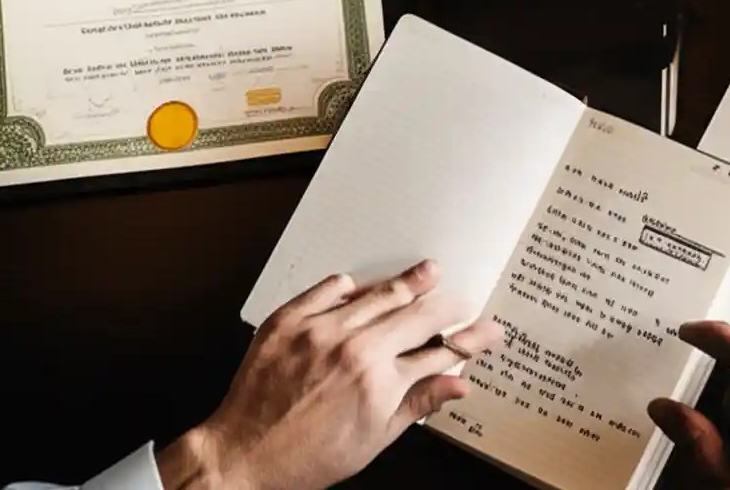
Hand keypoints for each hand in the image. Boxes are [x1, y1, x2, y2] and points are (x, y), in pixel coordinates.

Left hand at [155, 260, 501, 489]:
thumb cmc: (307, 457)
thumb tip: (459, 384)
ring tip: (428, 272)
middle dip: (447, 305)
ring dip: (409, 283)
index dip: (470, 339)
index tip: (487, 331)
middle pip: (418, 315)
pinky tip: (362, 286)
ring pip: (378, 295)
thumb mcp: (374, 439)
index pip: (440, 351)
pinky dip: (351, 285)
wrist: (243, 456)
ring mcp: (320, 331)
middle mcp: (354, 350)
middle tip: (462, 298)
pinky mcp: (289, 321)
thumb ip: (418, 403)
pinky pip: (329, 288)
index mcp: (380, 383)